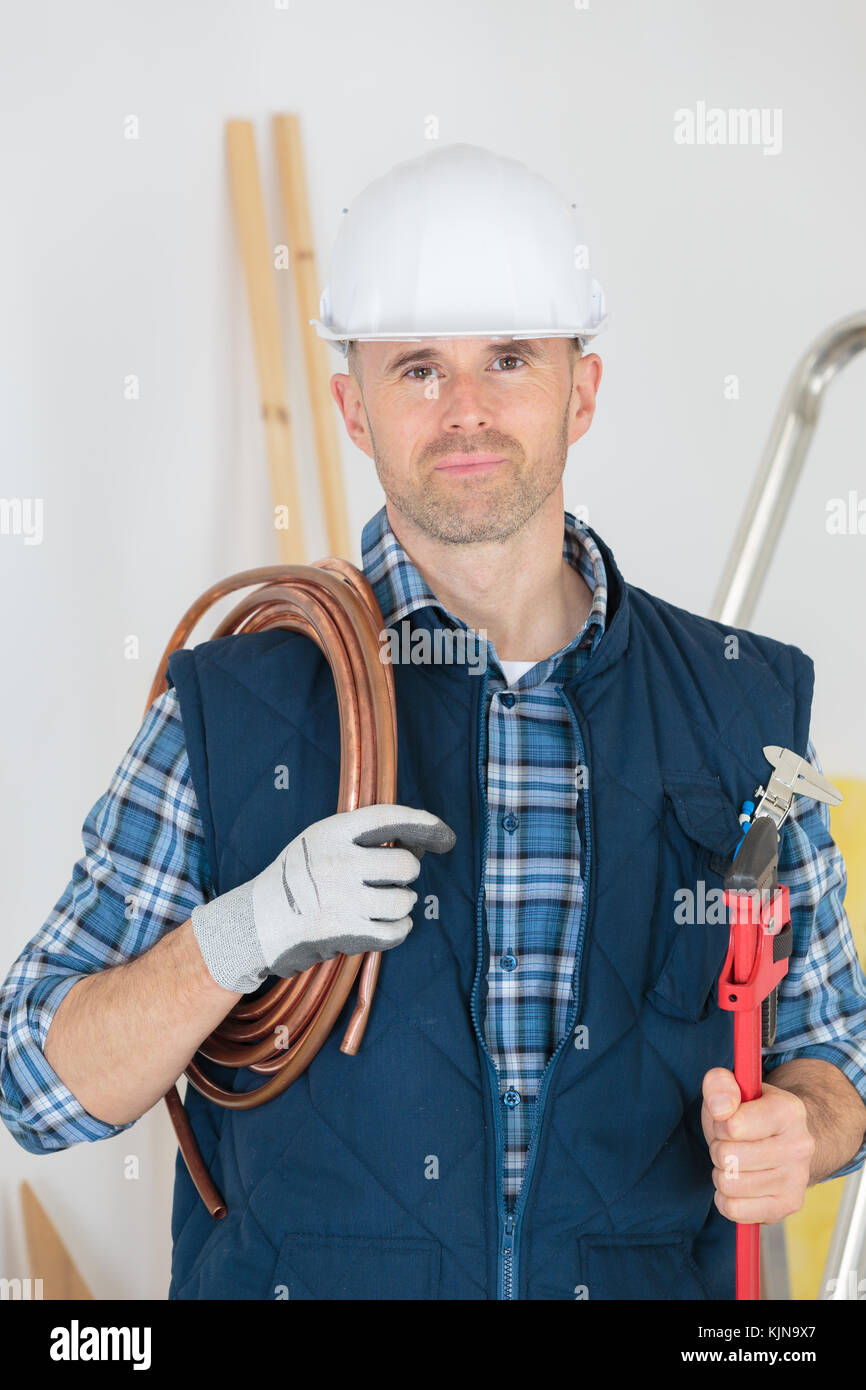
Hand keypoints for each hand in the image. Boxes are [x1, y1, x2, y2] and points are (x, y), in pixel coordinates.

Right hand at [191, 803, 455, 993]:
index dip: (424, 824)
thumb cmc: (296, 878)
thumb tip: (420, 843)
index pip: (390, 818)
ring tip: (385, 904)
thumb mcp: (319, 841)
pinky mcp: (346, 933)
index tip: (445, 836)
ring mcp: (343, 899)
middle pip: (406, 866)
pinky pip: (396, 931)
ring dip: (402, 904)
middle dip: (407, 874)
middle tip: (393, 879)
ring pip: (404, 900)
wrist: (257, 922)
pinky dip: (399, 929)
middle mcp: (339, 862)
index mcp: (332, 832)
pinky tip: (387, 924)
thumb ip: (362, 837)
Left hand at [702, 1067, 815, 1224]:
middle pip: (727, 1156)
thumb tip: (720, 1107)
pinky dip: (726, 1199)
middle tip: (732, 1143)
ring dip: (722, 1173)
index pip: (732, 1125)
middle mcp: (800, 1146)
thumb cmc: (750, 1115)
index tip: (729, 1119)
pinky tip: (738, 1184)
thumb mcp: (733, 1090)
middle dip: (719, 1148)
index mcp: (789, 1110)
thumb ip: (720, 1085)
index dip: (719, 1122)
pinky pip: (735, 1210)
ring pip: (729, 1184)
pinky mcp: (788, 1206)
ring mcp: (797, 1179)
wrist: (783, 1140)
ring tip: (737, 1162)